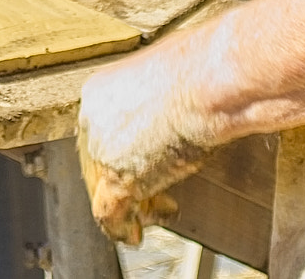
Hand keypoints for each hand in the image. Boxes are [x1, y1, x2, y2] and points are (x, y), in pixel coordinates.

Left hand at [78, 50, 213, 243]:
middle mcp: (93, 118)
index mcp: (100, 91)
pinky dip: (120, 228)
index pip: (99, 134)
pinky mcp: (118, 178)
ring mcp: (103, 149)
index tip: (140, 162)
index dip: (120, 154)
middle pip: (97, 162)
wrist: (211, 79)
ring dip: (131, 206)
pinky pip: (109, 212)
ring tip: (152, 214)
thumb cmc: (203, 69)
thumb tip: (165, 119)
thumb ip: (155, 104)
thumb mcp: (167, 80)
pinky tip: (132, 235)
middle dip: (121, 181)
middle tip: (147, 195)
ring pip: (104, 188)